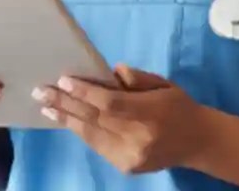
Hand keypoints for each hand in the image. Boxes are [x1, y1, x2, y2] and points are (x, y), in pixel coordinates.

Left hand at [32, 64, 206, 174]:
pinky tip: (66, 120)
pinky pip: (97, 145)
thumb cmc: (178, 106)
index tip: (63, 80)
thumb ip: (136, 78)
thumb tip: (108, 72)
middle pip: (95, 119)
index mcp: (151, 113)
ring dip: (66, 119)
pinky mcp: (126, 166)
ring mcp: (131, 155)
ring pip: (91, 134)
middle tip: (41, 91)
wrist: (198, 142)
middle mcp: (139, 137)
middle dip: (65, 104)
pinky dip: (80, 131)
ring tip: (46, 106)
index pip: (111, 103)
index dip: (85, 92)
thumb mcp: (162, 83)